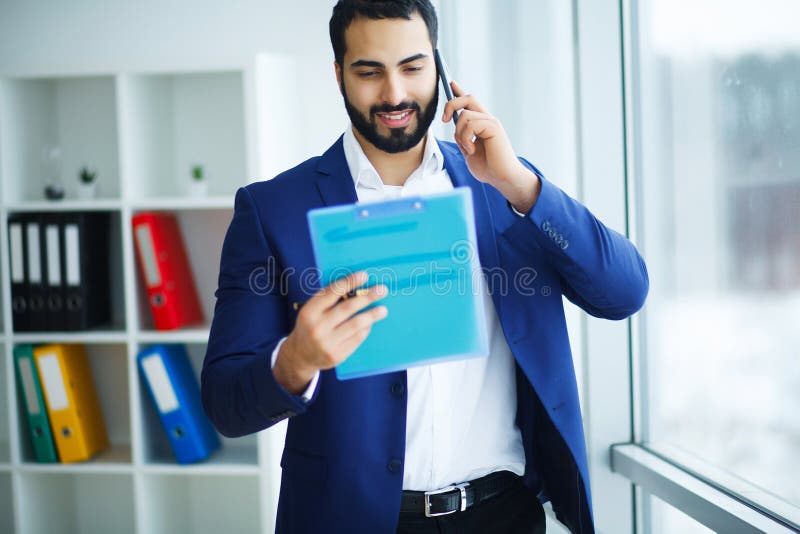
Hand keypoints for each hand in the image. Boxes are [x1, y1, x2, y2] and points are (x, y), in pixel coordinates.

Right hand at [273, 271, 387, 394]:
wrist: (300, 355)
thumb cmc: (310, 326)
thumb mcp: (311, 311)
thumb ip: (328, 300)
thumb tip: (356, 287)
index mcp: (309, 312)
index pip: (331, 293)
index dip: (349, 282)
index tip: (364, 275)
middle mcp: (317, 327)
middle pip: (347, 308)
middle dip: (367, 297)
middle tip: (382, 290)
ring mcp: (327, 343)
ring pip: (355, 324)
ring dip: (372, 315)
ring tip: (383, 310)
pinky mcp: (337, 355)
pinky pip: (356, 338)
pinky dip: (365, 329)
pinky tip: (369, 323)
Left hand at [442, 81, 540, 213]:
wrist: (502, 178)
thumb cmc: (488, 169)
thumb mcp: (468, 151)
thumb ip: (462, 138)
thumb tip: (454, 126)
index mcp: (481, 125)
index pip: (470, 103)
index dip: (459, 92)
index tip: (451, 83)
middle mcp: (487, 120)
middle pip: (468, 98)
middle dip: (451, 104)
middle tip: (444, 119)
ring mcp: (491, 122)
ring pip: (465, 115)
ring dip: (459, 134)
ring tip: (468, 149)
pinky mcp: (494, 127)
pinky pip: (471, 125)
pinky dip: (466, 139)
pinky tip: (472, 150)